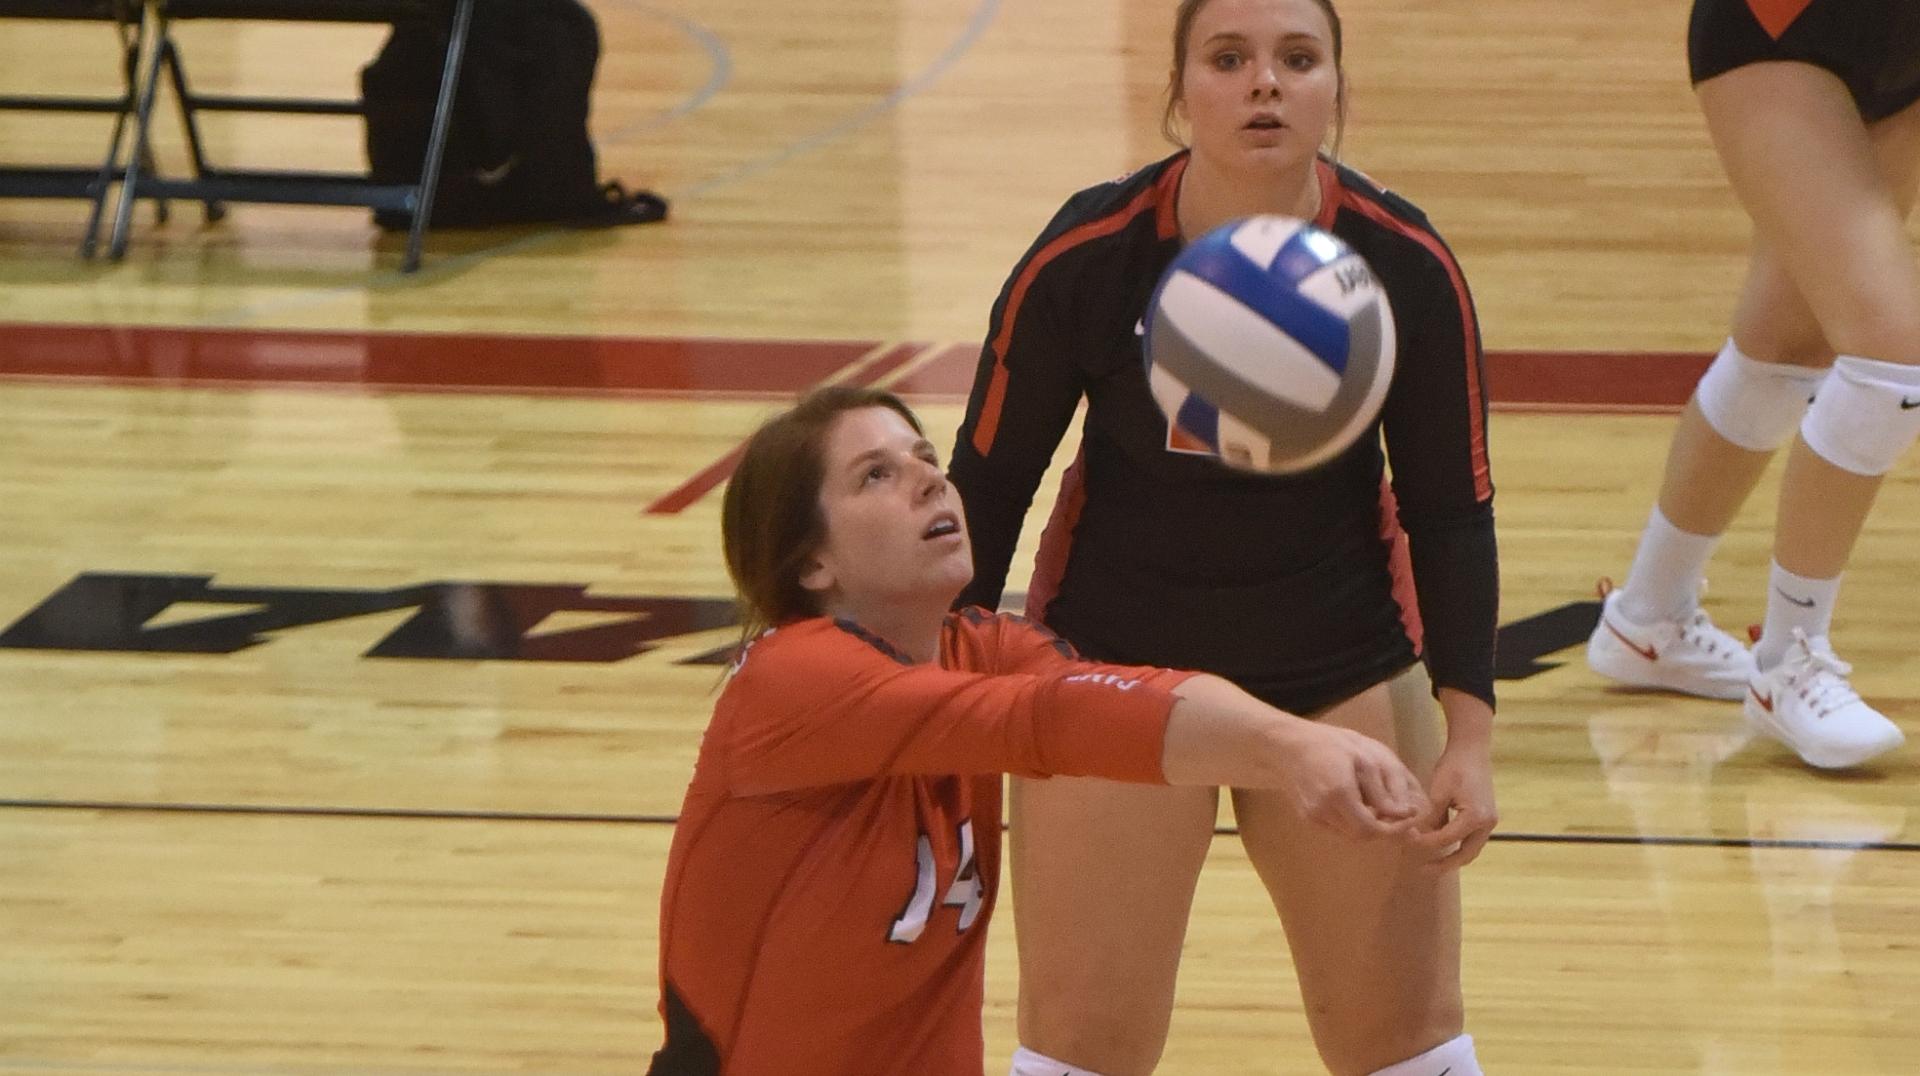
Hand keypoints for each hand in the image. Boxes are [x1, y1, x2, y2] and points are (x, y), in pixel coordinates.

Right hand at [1283, 720, 1429, 841]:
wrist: (1285, 747)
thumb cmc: (1327, 743)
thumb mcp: (1362, 756)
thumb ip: (1383, 788)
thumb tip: (1405, 813)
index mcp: (1339, 793)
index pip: (1372, 828)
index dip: (1395, 830)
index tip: (1411, 820)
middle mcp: (1324, 811)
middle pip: (1362, 836)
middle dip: (1385, 830)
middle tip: (1402, 817)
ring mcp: (1313, 817)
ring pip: (1350, 835)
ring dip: (1370, 827)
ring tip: (1383, 810)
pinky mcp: (1308, 819)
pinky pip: (1338, 829)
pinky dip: (1354, 823)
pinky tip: (1359, 807)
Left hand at [1413, 689, 1496, 870]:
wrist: (1472, 749)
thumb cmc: (1455, 766)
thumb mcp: (1438, 791)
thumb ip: (1429, 816)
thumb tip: (1415, 835)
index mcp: (1475, 818)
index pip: (1446, 839)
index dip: (1426, 843)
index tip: (1409, 841)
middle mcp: (1487, 823)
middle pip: (1465, 854)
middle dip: (1445, 864)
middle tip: (1424, 870)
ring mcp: (1489, 821)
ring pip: (1470, 848)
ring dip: (1452, 856)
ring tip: (1431, 862)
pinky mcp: (1485, 816)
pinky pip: (1471, 838)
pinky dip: (1456, 843)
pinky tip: (1439, 843)